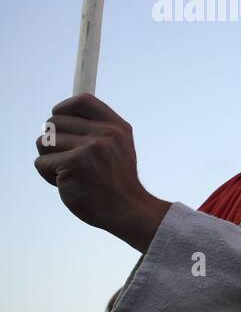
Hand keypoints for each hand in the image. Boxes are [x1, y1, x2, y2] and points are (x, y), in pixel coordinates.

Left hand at [34, 94, 169, 250]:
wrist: (129, 210)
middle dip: (52, 141)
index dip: (64, 107)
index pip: (83, 100)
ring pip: (43, 142)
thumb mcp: (119, 148)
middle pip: (54, 122)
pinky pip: (41, 162)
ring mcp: (89, 148)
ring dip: (49, 159)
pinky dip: (48, 176)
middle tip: (66, 158)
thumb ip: (98, 131)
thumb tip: (62, 116)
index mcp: (117, 127)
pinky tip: (67, 184)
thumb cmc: (118, 183)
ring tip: (69, 173)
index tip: (59, 119)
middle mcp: (104, 134)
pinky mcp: (73, 164)